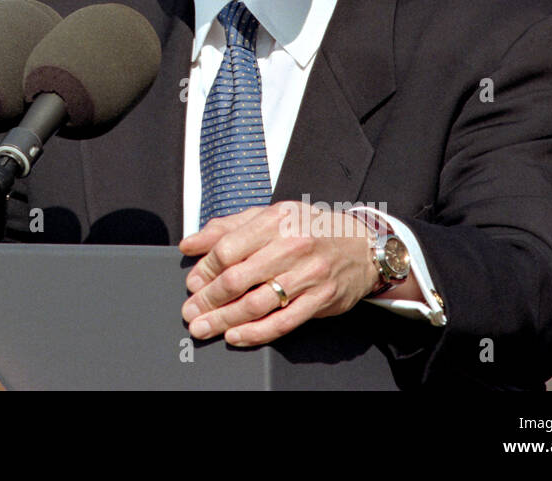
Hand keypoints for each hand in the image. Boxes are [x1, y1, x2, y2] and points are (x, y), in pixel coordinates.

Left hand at [178, 200, 377, 345]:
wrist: (362, 246)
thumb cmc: (309, 229)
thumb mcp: (268, 216)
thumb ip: (226, 227)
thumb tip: (189, 243)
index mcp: (274, 221)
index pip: (227, 248)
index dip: (204, 270)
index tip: (192, 283)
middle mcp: (291, 246)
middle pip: (237, 279)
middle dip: (208, 300)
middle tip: (191, 312)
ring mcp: (307, 275)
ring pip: (256, 304)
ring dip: (224, 320)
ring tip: (205, 327)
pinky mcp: (319, 300)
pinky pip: (281, 322)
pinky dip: (254, 333)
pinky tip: (236, 336)